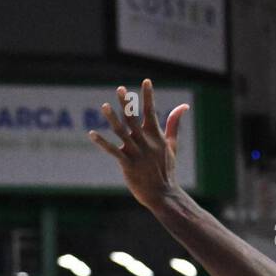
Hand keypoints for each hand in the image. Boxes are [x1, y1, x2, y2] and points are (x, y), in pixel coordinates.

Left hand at [88, 79, 190, 211]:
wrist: (163, 194)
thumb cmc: (166, 169)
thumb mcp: (172, 144)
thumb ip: (174, 124)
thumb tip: (183, 106)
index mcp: (156, 136)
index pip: (152, 111)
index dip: (149, 96)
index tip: (146, 81)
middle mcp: (145, 142)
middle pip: (134, 119)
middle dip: (127, 104)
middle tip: (120, 89)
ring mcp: (136, 154)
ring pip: (122, 133)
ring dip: (113, 119)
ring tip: (104, 106)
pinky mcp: (127, 165)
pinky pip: (113, 152)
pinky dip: (103, 143)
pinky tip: (92, 134)